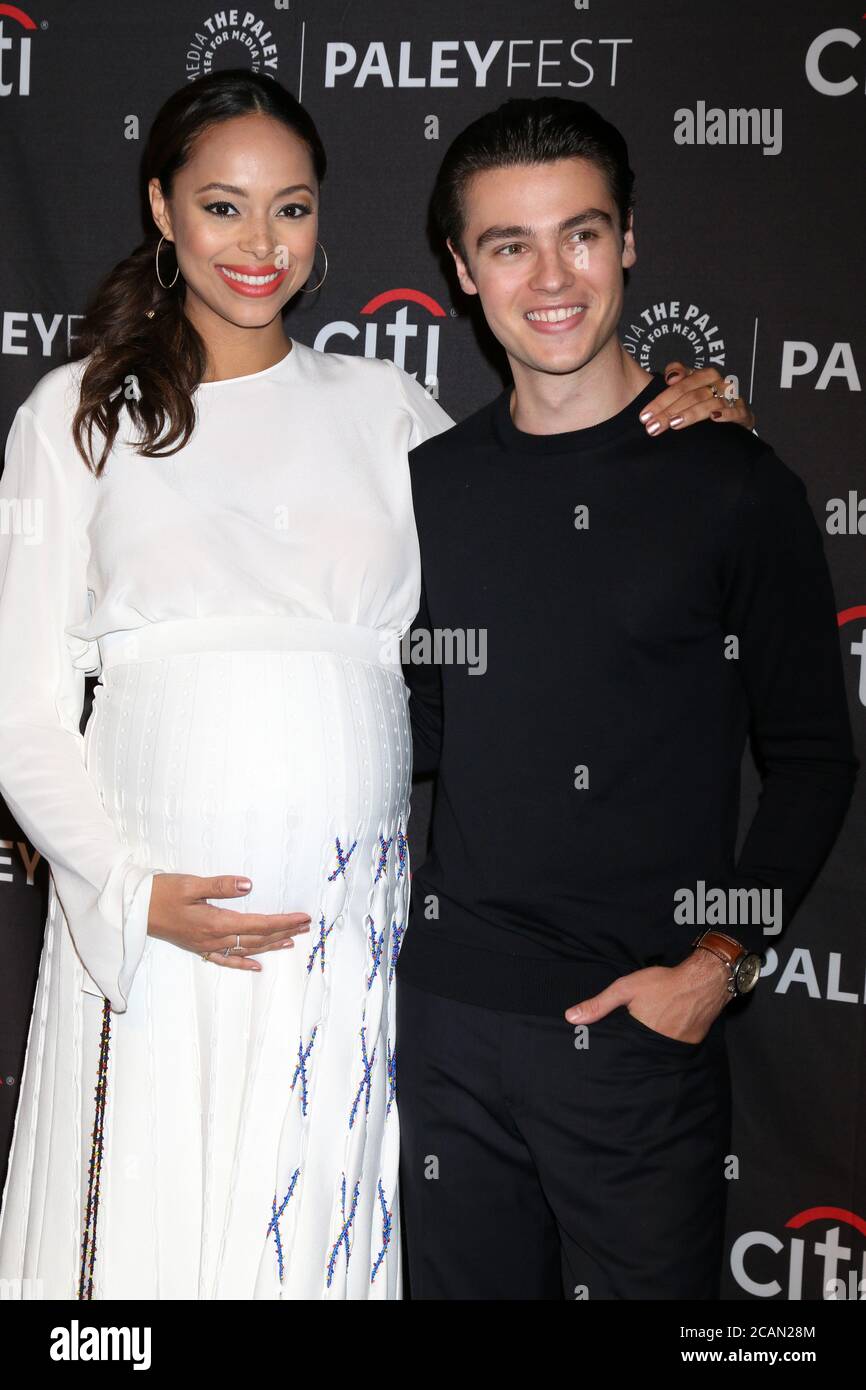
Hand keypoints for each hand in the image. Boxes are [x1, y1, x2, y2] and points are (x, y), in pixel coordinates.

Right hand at [147, 873, 310, 971]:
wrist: (134, 910)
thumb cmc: (161, 893)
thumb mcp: (190, 884)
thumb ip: (220, 886)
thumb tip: (249, 885)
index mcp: (215, 923)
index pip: (258, 924)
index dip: (283, 921)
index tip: (302, 917)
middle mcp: (214, 939)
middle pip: (257, 938)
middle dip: (283, 931)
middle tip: (305, 925)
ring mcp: (206, 946)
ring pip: (246, 949)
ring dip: (270, 945)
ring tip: (291, 940)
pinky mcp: (198, 947)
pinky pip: (226, 960)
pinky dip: (244, 963)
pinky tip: (257, 966)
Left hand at [564, 950, 731, 1043]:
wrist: (703, 981)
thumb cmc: (663, 983)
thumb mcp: (625, 988)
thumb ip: (598, 1005)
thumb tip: (570, 1017)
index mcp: (638, 1035)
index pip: (620, 1049)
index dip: (615, 1047)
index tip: (606, 1050)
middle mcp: (656, 1046)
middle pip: (639, 1051)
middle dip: (633, 1047)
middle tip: (631, 1037)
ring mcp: (676, 1047)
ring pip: (657, 1050)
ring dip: (652, 1045)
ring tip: (650, 1032)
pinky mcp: (691, 1043)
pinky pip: (675, 1046)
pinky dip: (670, 1040)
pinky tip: (668, 1028)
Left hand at [638, 361, 755, 435]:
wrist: (736, 417)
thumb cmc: (707, 403)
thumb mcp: (689, 390)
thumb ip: (677, 377)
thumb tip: (671, 376)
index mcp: (703, 375)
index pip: (680, 383)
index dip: (661, 398)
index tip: (645, 414)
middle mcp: (717, 383)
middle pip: (690, 394)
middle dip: (668, 411)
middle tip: (652, 425)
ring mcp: (731, 397)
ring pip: (709, 402)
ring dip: (690, 413)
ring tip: (674, 424)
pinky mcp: (743, 413)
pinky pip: (736, 411)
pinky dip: (726, 414)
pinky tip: (714, 418)